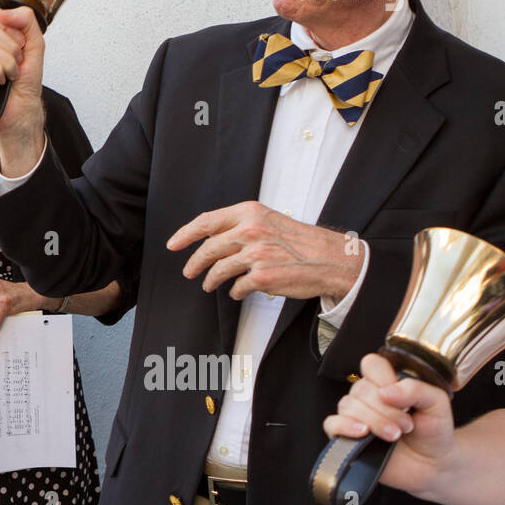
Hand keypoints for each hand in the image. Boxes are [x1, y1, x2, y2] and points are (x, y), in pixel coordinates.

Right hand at [0, 5, 45, 175]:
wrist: (22, 108)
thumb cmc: (25, 79)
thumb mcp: (35, 44)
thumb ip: (26, 20)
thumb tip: (2, 12)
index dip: (10, 30)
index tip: (19, 46)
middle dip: (10, 49)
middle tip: (16, 64)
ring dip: (5, 63)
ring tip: (9, 75)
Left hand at [167, 201, 362, 301]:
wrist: (331, 259)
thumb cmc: (300, 241)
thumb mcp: (268, 220)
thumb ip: (240, 225)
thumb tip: (212, 237)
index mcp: (249, 212)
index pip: (206, 221)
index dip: (185, 233)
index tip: (173, 244)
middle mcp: (250, 230)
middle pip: (208, 248)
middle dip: (194, 263)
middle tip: (188, 272)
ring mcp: (256, 254)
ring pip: (219, 269)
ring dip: (211, 280)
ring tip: (209, 285)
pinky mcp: (263, 277)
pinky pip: (237, 287)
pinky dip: (234, 292)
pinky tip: (236, 292)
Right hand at [323, 352, 455, 496]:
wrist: (433, 465)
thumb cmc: (434, 431)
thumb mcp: (437, 403)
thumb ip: (416, 389)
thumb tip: (385, 391)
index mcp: (386, 383)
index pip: (371, 364)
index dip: (382, 376)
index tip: (398, 394)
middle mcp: (367, 397)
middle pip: (361, 389)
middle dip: (387, 410)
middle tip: (407, 425)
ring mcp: (355, 416)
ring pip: (348, 405)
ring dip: (375, 421)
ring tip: (395, 435)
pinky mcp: (346, 436)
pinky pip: (332, 424)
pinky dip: (345, 426)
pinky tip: (363, 432)